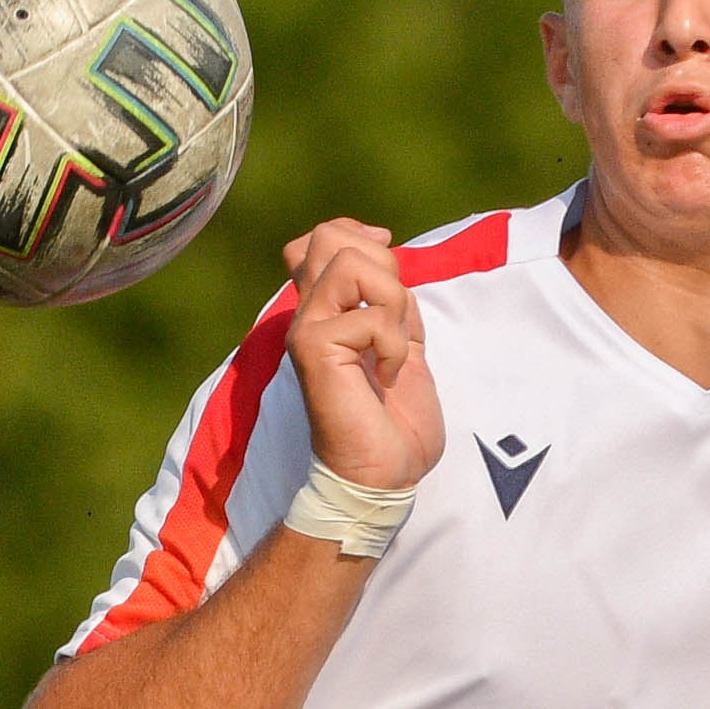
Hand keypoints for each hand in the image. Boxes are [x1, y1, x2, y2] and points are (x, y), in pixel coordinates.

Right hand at [281, 220, 443, 493]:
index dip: (354, 233)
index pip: (319, 240)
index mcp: (328, 313)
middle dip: (384, 264)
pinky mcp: (313, 349)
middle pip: (329, 236)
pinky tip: (385, 376)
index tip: (387, 259)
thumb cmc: (392, 424)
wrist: (381, 476)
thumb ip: (391, 308)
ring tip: (391, 348)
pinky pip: (370, 316)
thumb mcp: (402, 349)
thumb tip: (388, 262)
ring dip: (391, 303)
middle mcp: (309, 315)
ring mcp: (307, 329)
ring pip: (349, 262)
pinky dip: (394, 345)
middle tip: (394, 317)